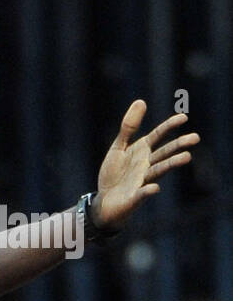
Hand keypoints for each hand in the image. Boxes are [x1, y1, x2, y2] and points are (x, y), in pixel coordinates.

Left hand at [92, 100, 198, 230]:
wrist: (104, 200)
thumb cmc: (114, 173)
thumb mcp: (118, 147)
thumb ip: (129, 127)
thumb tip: (141, 101)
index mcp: (142, 150)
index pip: (158, 135)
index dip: (169, 126)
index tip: (183, 117)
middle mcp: (146, 164)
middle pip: (164, 152)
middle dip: (178, 145)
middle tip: (195, 138)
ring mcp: (142, 180)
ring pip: (159, 170)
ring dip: (171, 163)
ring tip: (186, 157)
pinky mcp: (135, 196)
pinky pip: (143, 193)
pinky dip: (148, 190)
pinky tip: (154, 187)